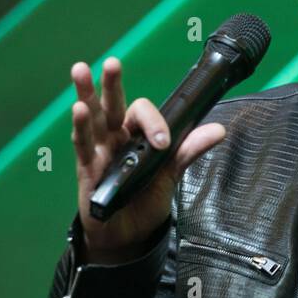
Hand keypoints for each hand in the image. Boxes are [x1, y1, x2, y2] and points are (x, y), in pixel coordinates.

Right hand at [71, 56, 224, 260]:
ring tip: (81, 70)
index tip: (163, 142)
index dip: (154, 122)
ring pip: (92, 119)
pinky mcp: (87, 169)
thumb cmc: (144, 199)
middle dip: (111, 83)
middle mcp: (115, 138)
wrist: (128, 234)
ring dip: (86, 95)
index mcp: (136, 135)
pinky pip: (82, 145)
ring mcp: (99, 151)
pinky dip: (80, 127)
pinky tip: (78, 110)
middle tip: (112, 63)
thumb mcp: (171, 173)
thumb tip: (218, 129)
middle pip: (113, 105)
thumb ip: (189, 149)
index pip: (143, 114)